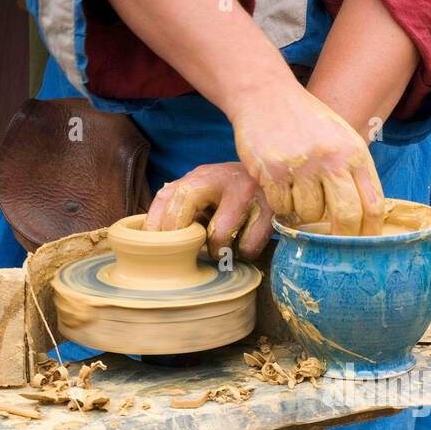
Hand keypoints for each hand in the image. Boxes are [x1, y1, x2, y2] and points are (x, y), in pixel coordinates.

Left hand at [145, 162, 274, 257]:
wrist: (278, 177)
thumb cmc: (232, 197)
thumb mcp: (206, 194)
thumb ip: (182, 207)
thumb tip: (153, 240)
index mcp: (201, 176)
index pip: (168, 196)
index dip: (157, 223)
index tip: (153, 247)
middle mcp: (222, 178)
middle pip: (186, 202)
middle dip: (182, 235)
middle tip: (187, 253)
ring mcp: (248, 192)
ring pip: (219, 234)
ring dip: (217, 251)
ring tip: (222, 250)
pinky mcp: (270, 210)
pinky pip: (248, 246)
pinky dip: (244, 253)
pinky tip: (245, 245)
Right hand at [229, 82, 384, 235]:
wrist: (266, 94)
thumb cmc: (306, 122)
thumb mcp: (341, 138)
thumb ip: (354, 172)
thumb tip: (367, 219)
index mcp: (354, 152)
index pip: (373, 204)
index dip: (370, 232)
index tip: (364, 246)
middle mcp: (331, 158)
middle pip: (346, 216)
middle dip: (340, 237)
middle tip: (333, 245)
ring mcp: (302, 164)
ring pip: (310, 214)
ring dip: (304, 214)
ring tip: (298, 195)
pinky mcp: (273, 170)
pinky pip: (282, 207)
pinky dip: (281, 205)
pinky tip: (280, 187)